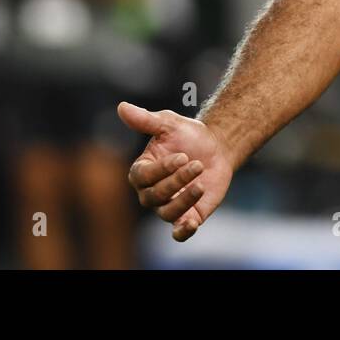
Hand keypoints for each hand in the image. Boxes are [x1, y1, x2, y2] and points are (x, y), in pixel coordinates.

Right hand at [119, 102, 234, 241]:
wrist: (217, 148)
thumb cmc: (188, 135)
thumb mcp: (168, 124)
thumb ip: (146, 120)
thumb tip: (122, 107)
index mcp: (142, 171)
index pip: (142, 177)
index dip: (161, 169)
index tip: (182, 155)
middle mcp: (151, 192)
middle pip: (154, 196)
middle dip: (176, 181)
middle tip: (196, 163)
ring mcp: (169, 206)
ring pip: (167, 213)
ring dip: (184, 200)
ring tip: (201, 183)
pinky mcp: (188, 216)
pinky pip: (179, 232)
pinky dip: (183, 232)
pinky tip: (192, 223)